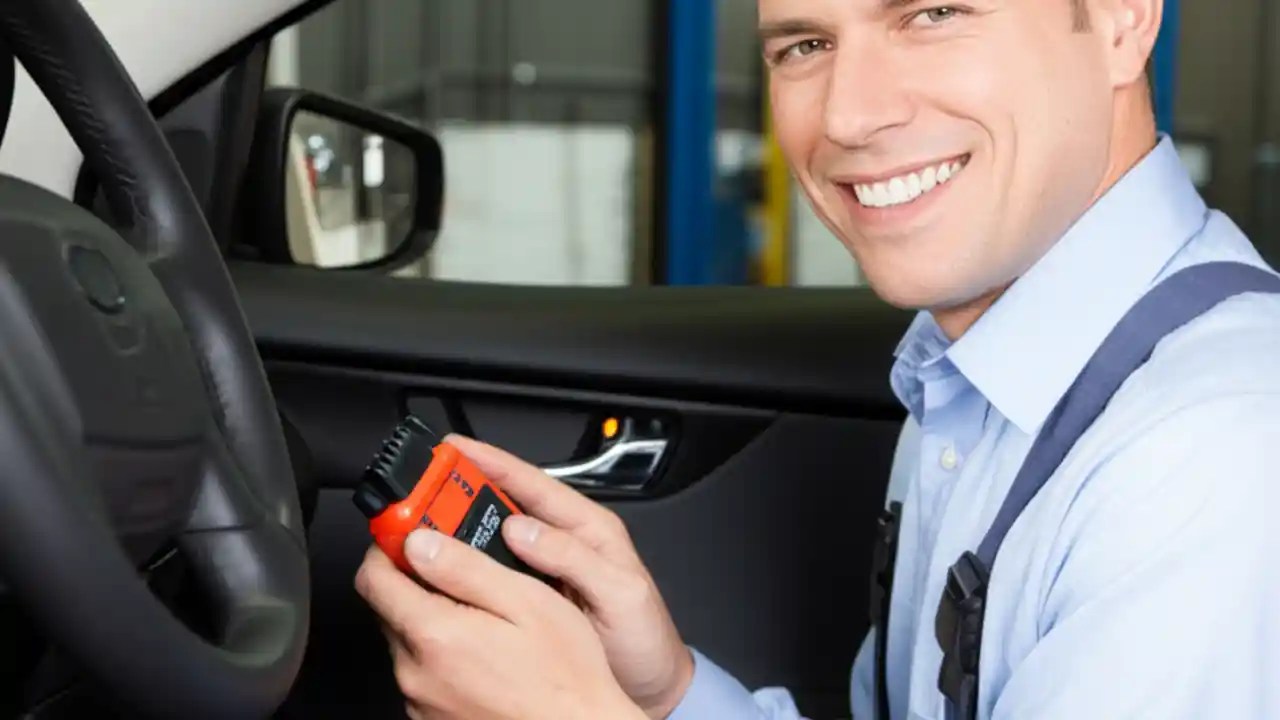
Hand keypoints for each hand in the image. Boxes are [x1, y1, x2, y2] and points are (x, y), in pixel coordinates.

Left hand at [355, 530, 643, 719]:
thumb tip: (420, 542)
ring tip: (483, 616)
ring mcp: (421, 700)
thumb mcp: (525, 601)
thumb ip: (465, 568)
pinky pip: (424, 673)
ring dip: (432, 621)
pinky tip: (483, 653)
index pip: (374, 578)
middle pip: (389, 608)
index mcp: (435, 635)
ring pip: (408, 641)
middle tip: (460, 569)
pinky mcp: (431, 717)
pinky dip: (442, 657)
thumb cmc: (564, 675)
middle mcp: (417, 672)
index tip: (409, 534)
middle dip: (416, 582)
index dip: (389, 547)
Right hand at [443, 434, 695, 718]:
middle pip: (504, 506)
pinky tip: (443, 568)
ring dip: (459, 530)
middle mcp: (562, 543)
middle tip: (422, 487)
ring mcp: (544, 572)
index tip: (455, 449)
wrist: (651, 686)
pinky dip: (467, 567)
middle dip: (462, 492)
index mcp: (589, 529)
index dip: (492, 462)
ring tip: (419, 523)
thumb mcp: (620, 592)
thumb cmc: (646, 638)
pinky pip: (493, 573)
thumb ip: (576, 558)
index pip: (533, 483)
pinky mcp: (532, 599)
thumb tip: (522, 529)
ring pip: (492, 539)